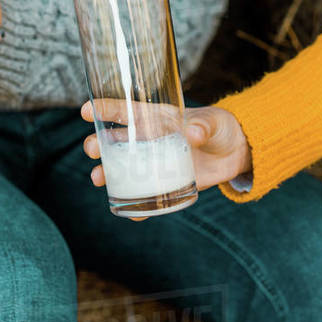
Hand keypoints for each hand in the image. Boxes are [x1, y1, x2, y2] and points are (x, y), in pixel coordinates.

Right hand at [80, 103, 252, 191]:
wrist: (236, 153)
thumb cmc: (221, 128)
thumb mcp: (214, 123)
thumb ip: (203, 126)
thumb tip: (191, 134)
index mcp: (156, 118)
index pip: (127, 111)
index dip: (106, 109)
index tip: (86, 111)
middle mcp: (149, 140)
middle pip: (116, 141)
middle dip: (98, 144)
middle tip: (92, 150)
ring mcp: (155, 163)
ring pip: (122, 168)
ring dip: (107, 174)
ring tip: (98, 179)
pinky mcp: (165, 183)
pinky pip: (145, 195)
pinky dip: (136, 206)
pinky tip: (129, 213)